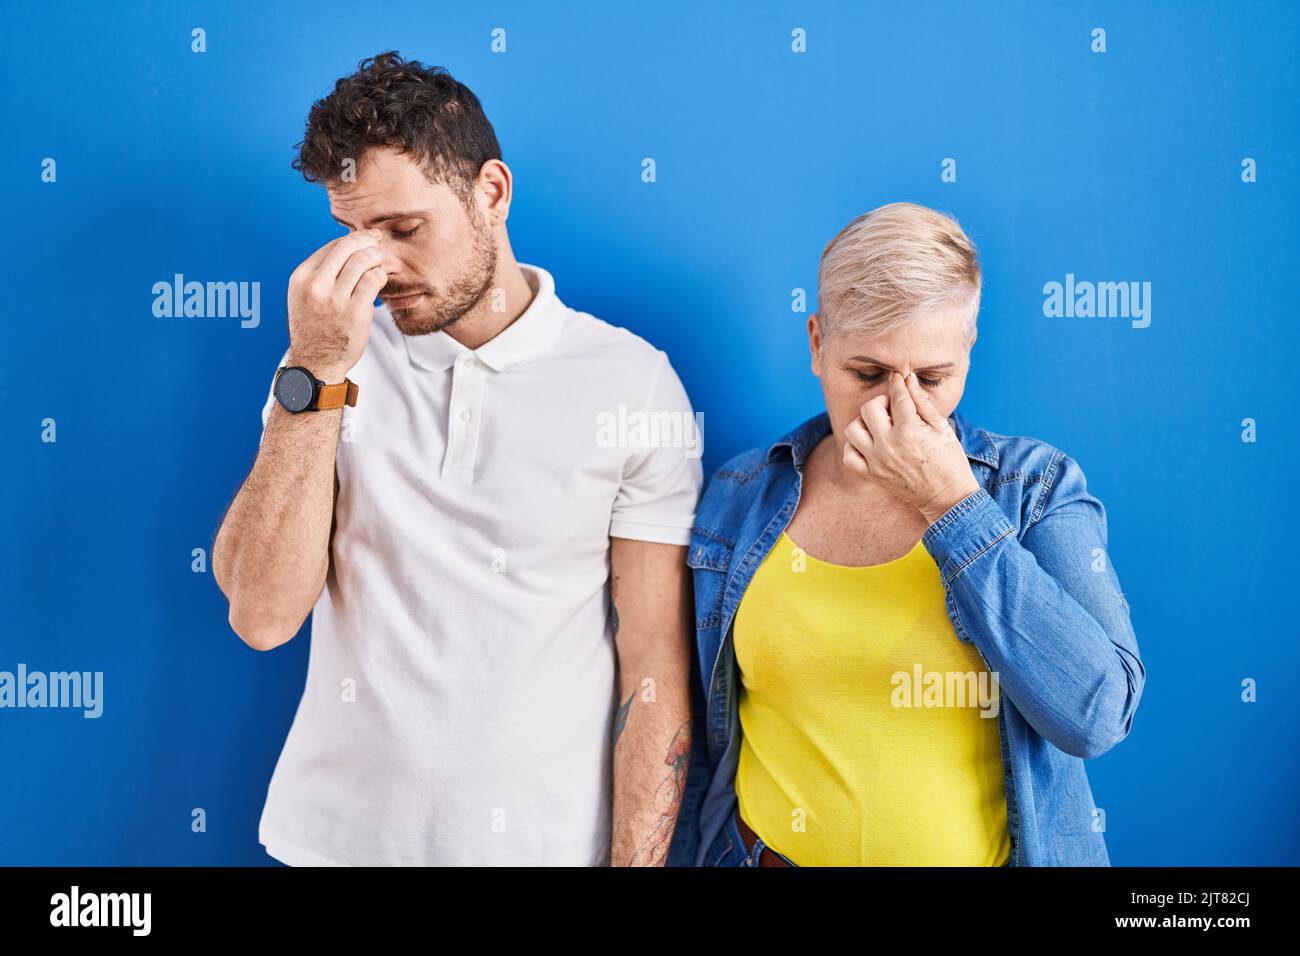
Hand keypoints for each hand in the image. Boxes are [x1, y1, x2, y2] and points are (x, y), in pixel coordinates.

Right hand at [286, 230, 387, 380]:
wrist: (316, 362)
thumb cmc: (314, 327)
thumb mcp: (304, 295)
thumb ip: (321, 272)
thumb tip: (352, 245)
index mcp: (301, 278)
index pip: (331, 246)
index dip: (353, 238)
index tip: (367, 237)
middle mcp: (315, 286)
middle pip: (347, 247)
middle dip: (367, 241)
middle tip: (378, 244)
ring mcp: (335, 299)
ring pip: (363, 261)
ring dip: (377, 258)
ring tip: (380, 265)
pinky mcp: (355, 312)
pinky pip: (373, 280)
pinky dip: (380, 276)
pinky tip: (379, 281)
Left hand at [843, 370, 980, 523]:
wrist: (947, 497)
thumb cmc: (949, 460)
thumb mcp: (941, 427)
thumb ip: (921, 402)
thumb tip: (908, 378)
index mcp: (909, 431)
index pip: (896, 396)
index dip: (897, 383)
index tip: (897, 377)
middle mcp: (888, 446)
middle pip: (869, 408)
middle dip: (881, 402)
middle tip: (893, 409)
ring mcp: (877, 462)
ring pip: (853, 429)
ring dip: (864, 423)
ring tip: (880, 426)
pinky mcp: (871, 475)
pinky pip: (848, 455)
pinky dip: (855, 446)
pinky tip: (870, 443)